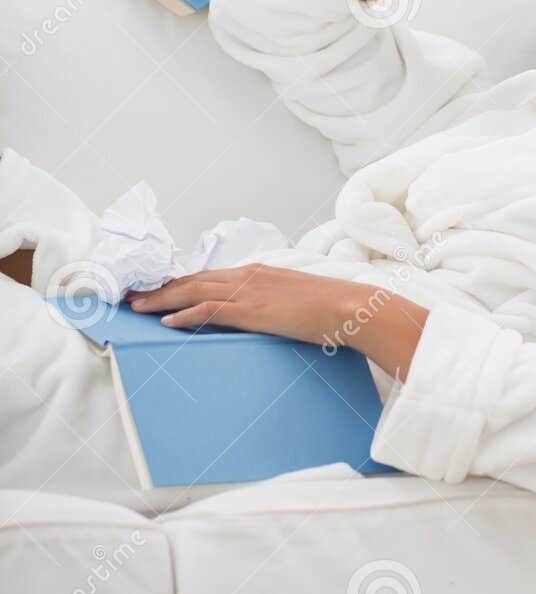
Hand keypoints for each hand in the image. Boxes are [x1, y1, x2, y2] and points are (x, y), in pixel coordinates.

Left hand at [128, 264, 363, 349]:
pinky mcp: (253, 309)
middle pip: (193, 280)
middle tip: (131, 295)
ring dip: (162, 299)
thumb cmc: (325, 307)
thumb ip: (268, 302)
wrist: (347, 306)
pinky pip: (211, 310)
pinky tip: (167, 321)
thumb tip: (255, 315)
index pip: (207, 277)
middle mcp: (246, 276)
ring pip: (194, 291)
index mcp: (255, 273)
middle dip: (159, 288)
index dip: (177, 283)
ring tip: (137, 307)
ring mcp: (248, 291)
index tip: (154, 289)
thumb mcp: (290, 300)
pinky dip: (186, 314)